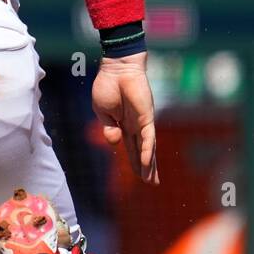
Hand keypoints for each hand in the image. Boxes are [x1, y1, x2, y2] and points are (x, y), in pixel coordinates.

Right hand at [91, 52, 158, 183]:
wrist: (116, 70)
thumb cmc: (107, 86)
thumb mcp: (102, 112)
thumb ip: (108, 128)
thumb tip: (114, 144)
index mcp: (122, 125)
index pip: (131, 147)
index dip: (135, 161)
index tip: (138, 175)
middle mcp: (135, 126)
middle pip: (142, 151)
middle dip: (146, 168)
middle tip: (152, 183)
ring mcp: (142, 122)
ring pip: (147, 148)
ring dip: (149, 165)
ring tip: (151, 180)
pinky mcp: (146, 117)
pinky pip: (147, 137)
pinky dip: (147, 151)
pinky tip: (148, 163)